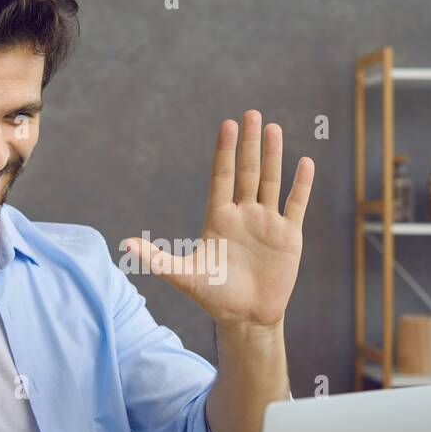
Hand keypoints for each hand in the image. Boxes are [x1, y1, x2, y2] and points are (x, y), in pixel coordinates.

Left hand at [123, 110, 313, 329]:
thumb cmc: (214, 297)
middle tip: (252, 113)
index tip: (227, 125)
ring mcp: (267, 222)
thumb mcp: (184, 276)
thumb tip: (124, 244)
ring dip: (274, 156)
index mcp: (219, 218)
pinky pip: (296, 204)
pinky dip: (301, 185)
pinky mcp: (288, 236)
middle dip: (250, 143)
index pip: (222, 177)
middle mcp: (244, 214)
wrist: (246, 318)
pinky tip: (305, 162)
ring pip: (271, 181)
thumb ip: (157, 259)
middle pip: (247, 172)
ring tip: (275, 129)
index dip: (224, 151)